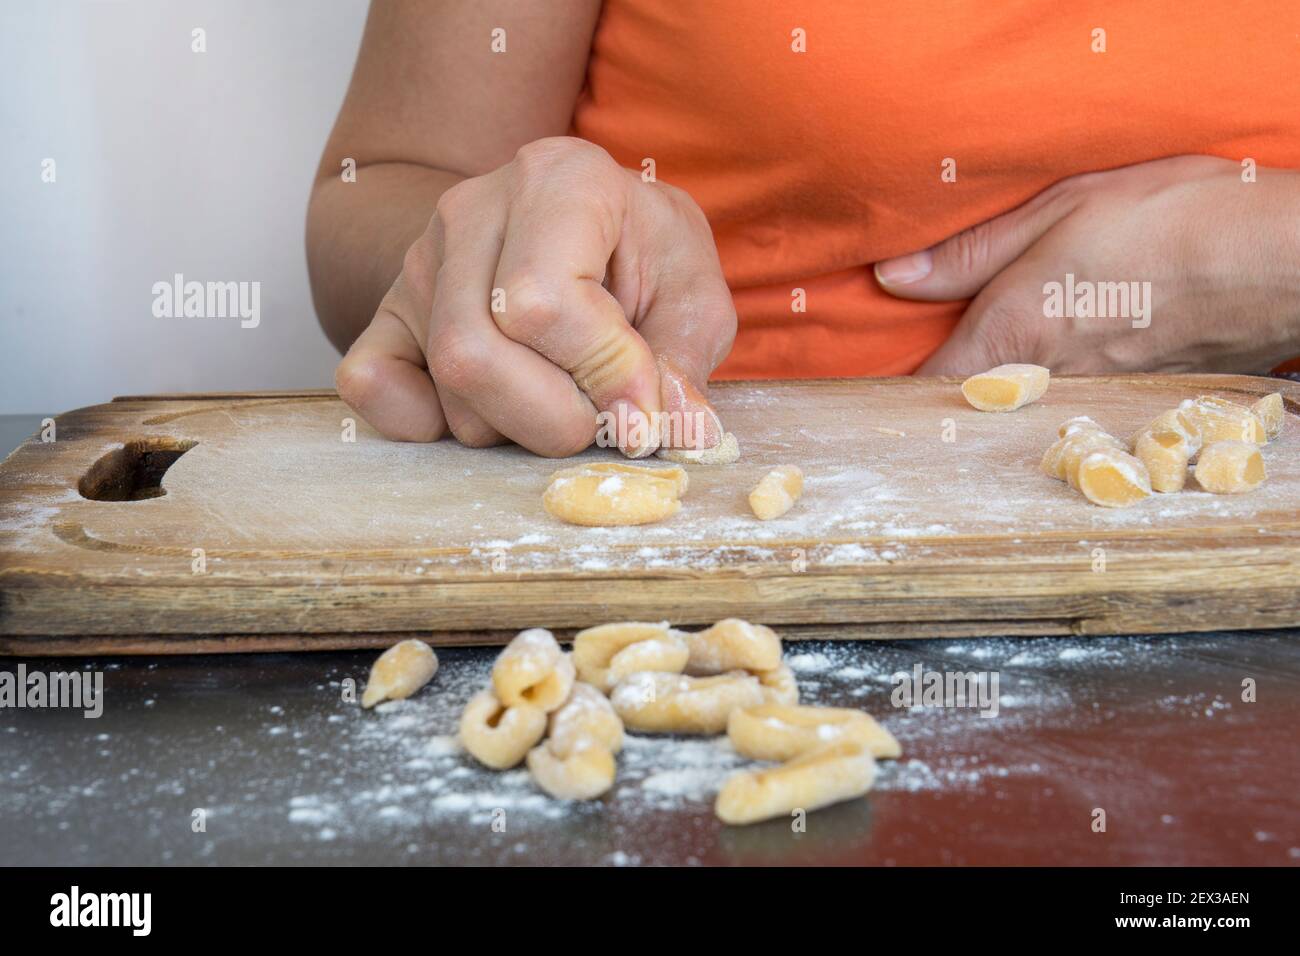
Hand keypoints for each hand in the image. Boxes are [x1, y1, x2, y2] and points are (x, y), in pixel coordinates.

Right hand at [336, 137, 735, 456]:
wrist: (591, 235)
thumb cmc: (646, 262)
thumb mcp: (694, 298)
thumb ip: (683, 363)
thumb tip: (666, 430)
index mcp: (560, 181)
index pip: (541, 302)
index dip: (599, 375)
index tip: (643, 408)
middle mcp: (473, 209)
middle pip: (473, 353)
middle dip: (552, 419)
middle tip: (599, 418)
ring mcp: (419, 260)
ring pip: (444, 384)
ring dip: (515, 426)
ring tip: (559, 395)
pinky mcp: (388, 312)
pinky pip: (370, 385)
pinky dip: (426, 424)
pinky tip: (488, 408)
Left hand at [874, 156, 1299, 374]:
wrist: (1280, 259)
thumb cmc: (1170, 219)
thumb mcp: (1060, 209)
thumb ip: (969, 253)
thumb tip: (892, 276)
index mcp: (1014, 333)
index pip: (927, 392)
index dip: (894, 399)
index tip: (874, 391)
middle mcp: (1046, 380)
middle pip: (971, 411)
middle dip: (945, 401)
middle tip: (928, 379)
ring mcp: (1090, 400)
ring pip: (1020, 414)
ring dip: (999, 400)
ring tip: (991, 374)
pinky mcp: (1129, 404)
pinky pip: (1068, 410)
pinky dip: (1051, 399)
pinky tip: (1062, 370)